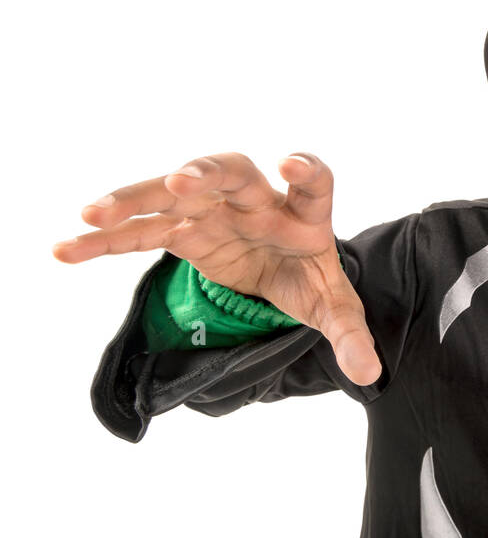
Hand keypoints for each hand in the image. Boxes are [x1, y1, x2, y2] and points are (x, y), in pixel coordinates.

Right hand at [52, 152, 381, 386]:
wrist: (282, 270)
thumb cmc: (309, 277)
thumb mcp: (333, 307)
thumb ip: (351, 336)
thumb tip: (369, 373)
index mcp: (306, 214)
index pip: (315, 183)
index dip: (306, 170)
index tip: (292, 164)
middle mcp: (259, 200)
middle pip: (234, 172)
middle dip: (208, 173)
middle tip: (182, 180)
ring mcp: (216, 209)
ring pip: (173, 195)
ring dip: (134, 199)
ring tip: (93, 215)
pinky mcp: (184, 229)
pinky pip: (142, 230)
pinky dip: (107, 239)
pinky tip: (67, 248)